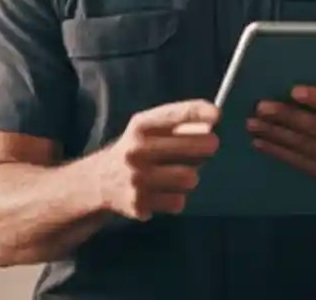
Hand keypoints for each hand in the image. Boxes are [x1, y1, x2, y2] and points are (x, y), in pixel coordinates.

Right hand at [97, 100, 220, 220]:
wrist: (99, 181)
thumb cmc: (137, 150)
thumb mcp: (149, 130)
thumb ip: (178, 126)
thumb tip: (210, 128)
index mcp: (140, 126)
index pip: (175, 115)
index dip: (199, 112)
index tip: (217, 114)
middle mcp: (137, 150)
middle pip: (192, 148)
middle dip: (207, 146)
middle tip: (211, 146)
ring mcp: (137, 178)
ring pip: (189, 178)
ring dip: (190, 177)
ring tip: (180, 175)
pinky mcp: (139, 203)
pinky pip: (178, 202)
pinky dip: (175, 198)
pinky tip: (162, 192)